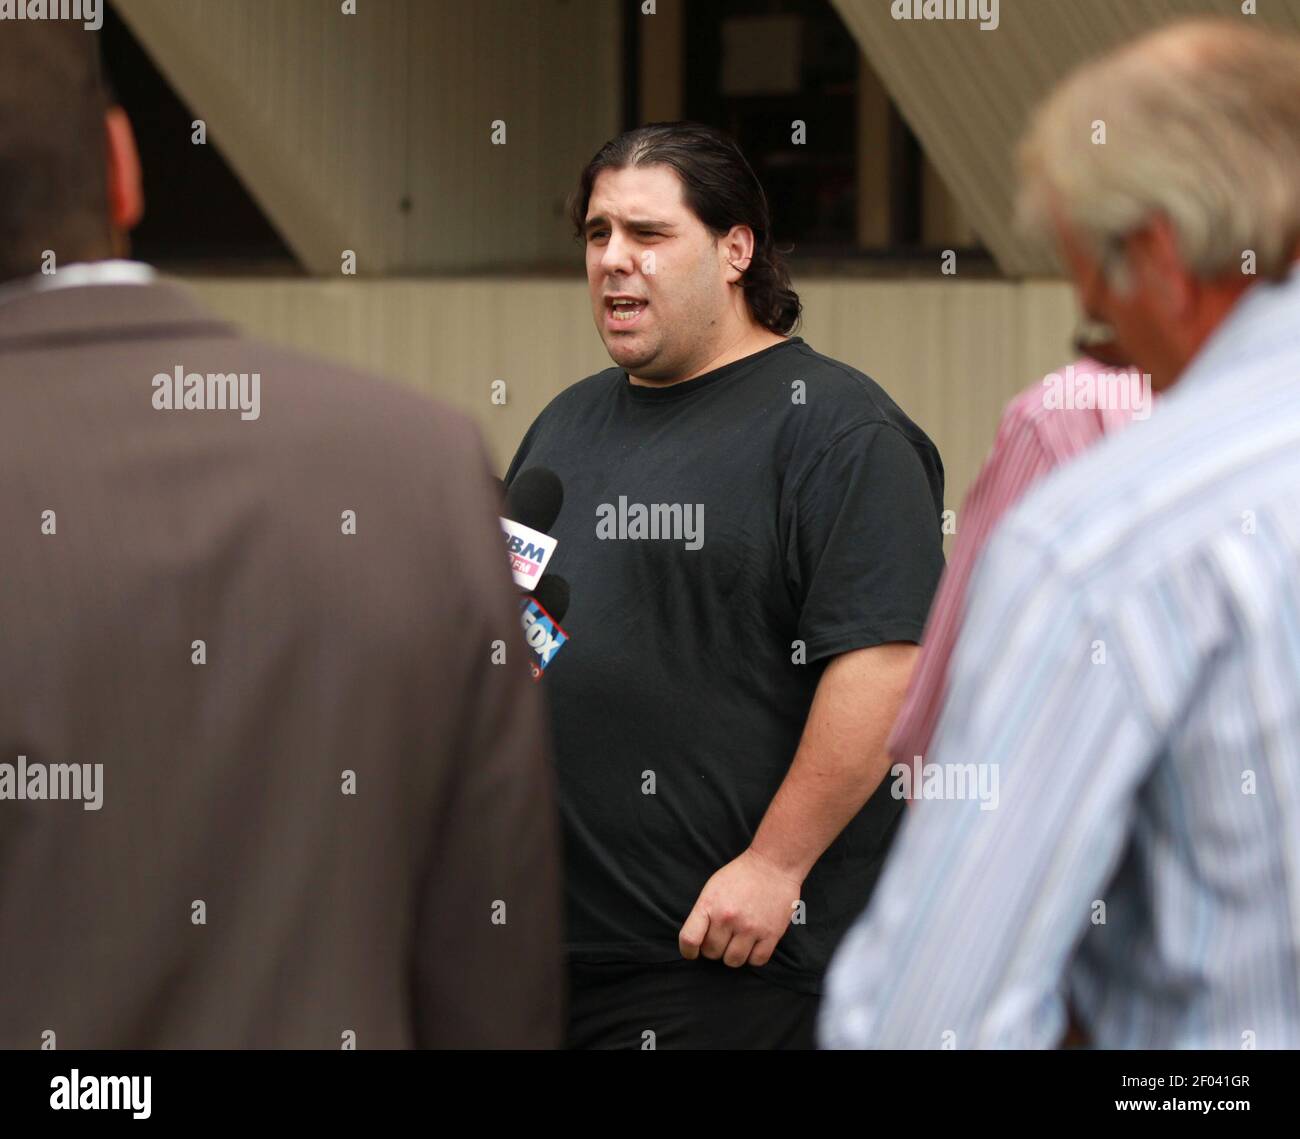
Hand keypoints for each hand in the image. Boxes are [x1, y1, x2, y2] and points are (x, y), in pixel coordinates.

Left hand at [678, 848, 802, 967]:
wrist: (773, 863)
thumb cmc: (740, 875)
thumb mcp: (713, 887)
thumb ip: (704, 914)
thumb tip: (698, 941)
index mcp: (709, 904)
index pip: (689, 939)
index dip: (688, 951)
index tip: (692, 952)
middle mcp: (728, 918)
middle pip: (712, 953)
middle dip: (715, 948)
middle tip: (723, 937)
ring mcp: (750, 927)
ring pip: (733, 961)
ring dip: (733, 954)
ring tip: (738, 941)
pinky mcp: (771, 934)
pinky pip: (756, 961)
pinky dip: (753, 956)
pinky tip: (753, 943)